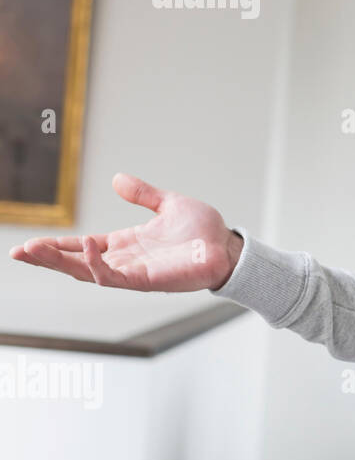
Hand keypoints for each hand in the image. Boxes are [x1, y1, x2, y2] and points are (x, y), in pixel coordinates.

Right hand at [8, 172, 243, 291]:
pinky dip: (98, 265)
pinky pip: (114, 277)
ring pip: (88, 272)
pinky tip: (87, 249)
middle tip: (19, 253)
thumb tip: (117, 179)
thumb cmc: (203, 231)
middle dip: (47, 258)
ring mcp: (135, 273)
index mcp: (126, 244)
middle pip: (77, 263)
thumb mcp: (168, 204)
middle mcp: (125, 260)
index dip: (57, 246)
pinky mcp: (148, 281)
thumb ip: (143, 194)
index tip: (30, 244)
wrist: (229, 247)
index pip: (83, 247)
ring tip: (35, 251)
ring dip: (61, 263)